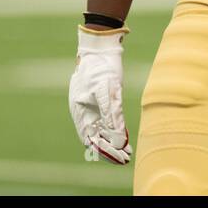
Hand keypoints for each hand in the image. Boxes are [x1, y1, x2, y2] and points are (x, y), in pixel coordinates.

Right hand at [68, 25, 131, 163]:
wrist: (100, 48)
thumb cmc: (100, 68)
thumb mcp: (107, 91)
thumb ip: (112, 116)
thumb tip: (118, 140)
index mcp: (80, 111)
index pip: (91, 139)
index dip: (105, 151)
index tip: (120, 158)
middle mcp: (85, 112)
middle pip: (96, 138)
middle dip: (110, 150)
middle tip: (126, 159)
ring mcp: (92, 107)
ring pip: (102, 132)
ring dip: (114, 143)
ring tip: (127, 153)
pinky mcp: (100, 102)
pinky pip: (106, 121)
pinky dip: (115, 131)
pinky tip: (125, 137)